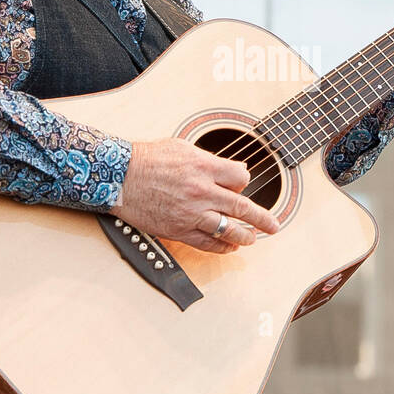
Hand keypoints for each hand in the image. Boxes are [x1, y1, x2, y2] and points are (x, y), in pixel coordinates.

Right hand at [108, 138, 280, 253]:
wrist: (119, 177)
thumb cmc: (147, 159)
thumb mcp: (182, 147)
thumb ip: (210, 159)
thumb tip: (233, 168)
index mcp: (204, 167)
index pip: (241, 178)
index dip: (242, 182)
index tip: (238, 185)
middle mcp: (202, 191)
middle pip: (242, 208)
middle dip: (263, 218)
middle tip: (275, 226)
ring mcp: (191, 213)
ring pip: (229, 230)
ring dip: (245, 237)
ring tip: (252, 239)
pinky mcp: (179, 230)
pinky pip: (207, 243)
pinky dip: (221, 247)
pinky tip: (228, 247)